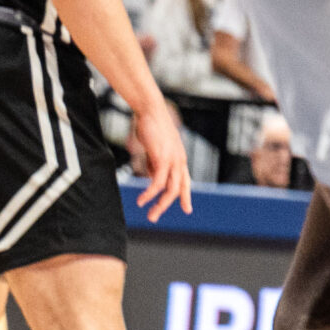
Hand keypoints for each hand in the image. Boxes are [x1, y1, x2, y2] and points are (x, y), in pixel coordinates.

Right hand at [133, 102, 193, 217]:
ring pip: (170, 189)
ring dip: (159, 204)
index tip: (187, 209)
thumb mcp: (155, 151)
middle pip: (178, 189)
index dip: (185, 196)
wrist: (151, 112)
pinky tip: (142, 201)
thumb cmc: (152, 129)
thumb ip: (156, 165)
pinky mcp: (163, 158)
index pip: (185, 181)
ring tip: (148, 214)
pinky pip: (158, 182)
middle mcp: (180, 161)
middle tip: (154, 218)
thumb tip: (153, 179)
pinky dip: (150, 194)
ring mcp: (173, 160)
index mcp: (179, 159)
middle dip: (167, 205)